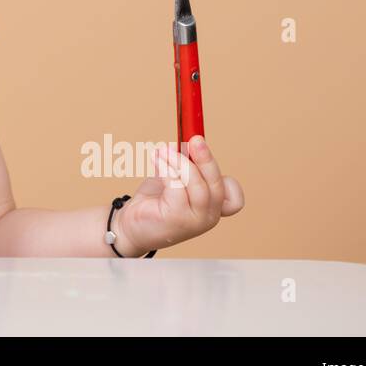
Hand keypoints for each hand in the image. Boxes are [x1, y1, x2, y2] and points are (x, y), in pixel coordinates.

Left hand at [116, 135, 244, 255]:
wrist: (131, 226)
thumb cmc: (155, 202)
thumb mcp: (175, 180)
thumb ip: (184, 164)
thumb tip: (185, 142)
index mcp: (213, 209)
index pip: (234, 198)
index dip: (226, 177)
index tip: (208, 154)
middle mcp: (209, 217)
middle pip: (216, 184)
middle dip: (205, 158)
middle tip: (194, 139)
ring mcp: (194, 221)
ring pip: (197, 184)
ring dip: (180, 161)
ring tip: (164, 150)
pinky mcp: (176, 218)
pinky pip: (176, 186)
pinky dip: (167, 168)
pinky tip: (157, 159)